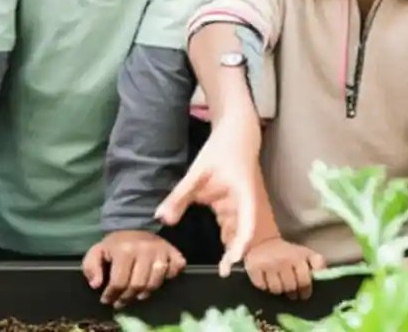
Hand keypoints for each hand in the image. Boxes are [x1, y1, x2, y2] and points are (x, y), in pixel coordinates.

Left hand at [83, 230, 185, 308]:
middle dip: (127, 297)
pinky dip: (170, 276)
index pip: (119, 282)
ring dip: (146, 292)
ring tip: (137, 295)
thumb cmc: (115, 244)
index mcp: (124, 250)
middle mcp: (145, 250)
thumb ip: (91, 267)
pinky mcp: (173, 250)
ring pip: (156, 281)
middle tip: (121, 301)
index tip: (107, 300)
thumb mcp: (97, 252)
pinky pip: (176, 268)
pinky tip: (159, 279)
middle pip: (138, 284)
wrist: (135, 225)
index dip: (111, 295)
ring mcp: (161, 250)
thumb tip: (97, 285)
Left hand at [156, 120, 260, 276]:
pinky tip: (221, 250)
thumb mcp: (197, 172)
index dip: (242, 244)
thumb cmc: (220, 150)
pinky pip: (230, 224)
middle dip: (234, 252)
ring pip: (237, 230)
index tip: (233, 262)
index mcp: (243, 196)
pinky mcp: (233, 203)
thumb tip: (161, 218)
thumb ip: (179, 196)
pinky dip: (226, 236)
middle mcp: (245, 204)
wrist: (237, 133)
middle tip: (222, 273)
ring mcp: (239, 204)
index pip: (247, 224)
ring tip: (222, 268)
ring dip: (231, 247)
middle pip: (243, 232)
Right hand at [242, 237, 324, 299]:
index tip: (304, 295)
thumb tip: (323, 275)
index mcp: (298, 256)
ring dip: (278, 291)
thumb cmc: (288, 252)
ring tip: (280, 287)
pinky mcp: (253, 268)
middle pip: (290, 288)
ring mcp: (268, 264)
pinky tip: (267, 282)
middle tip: (292, 293)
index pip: (304, 281)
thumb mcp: (305, 253)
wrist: (263, 241)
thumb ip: (317, 263)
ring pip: (276, 290)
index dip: (305, 291)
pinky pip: (262, 286)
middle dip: (292, 293)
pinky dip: (265, 287)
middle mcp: (283, 260)